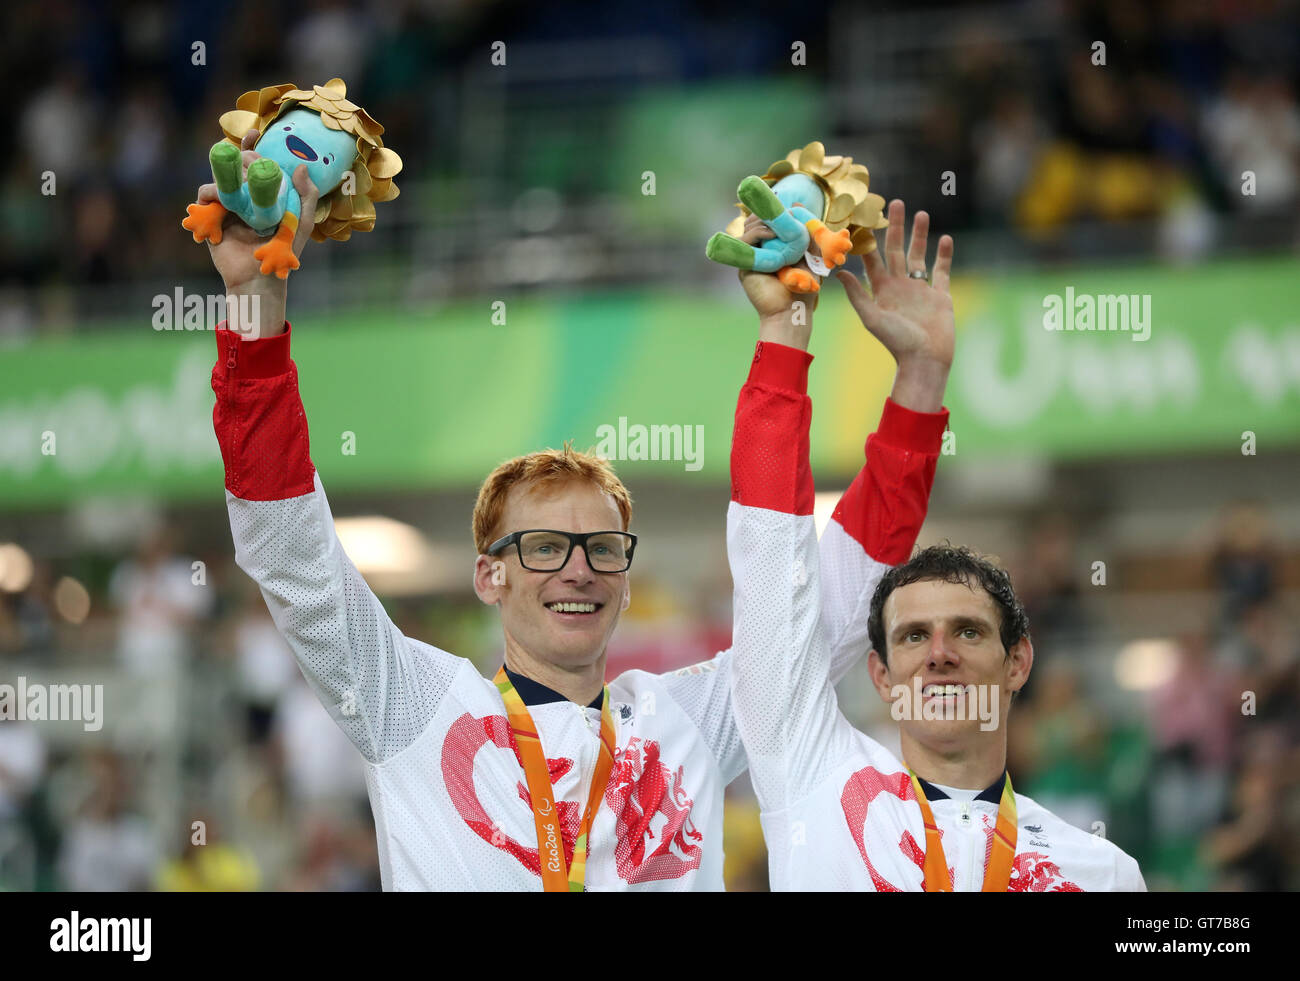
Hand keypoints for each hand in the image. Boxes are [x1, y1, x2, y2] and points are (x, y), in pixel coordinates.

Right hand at [188, 129, 320, 336]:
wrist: (259, 276)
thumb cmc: (283, 252)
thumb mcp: (300, 222)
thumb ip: (306, 196)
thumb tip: (301, 166)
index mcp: (264, 192)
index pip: (257, 162)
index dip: (253, 145)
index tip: (255, 133)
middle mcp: (245, 194)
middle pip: (238, 164)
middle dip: (244, 161)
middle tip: (252, 169)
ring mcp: (226, 203)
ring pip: (220, 176)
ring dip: (228, 177)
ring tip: (241, 193)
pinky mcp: (209, 214)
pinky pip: (204, 194)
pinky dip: (211, 193)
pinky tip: (223, 204)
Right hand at [736, 214, 817, 349]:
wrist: (793, 310)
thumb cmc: (805, 286)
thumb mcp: (811, 253)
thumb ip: (806, 230)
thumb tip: (796, 203)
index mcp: (772, 247)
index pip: (767, 220)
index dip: (773, 210)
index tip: (783, 201)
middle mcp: (759, 252)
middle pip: (755, 221)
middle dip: (768, 213)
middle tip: (781, 212)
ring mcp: (750, 258)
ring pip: (749, 228)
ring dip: (764, 221)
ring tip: (779, 225)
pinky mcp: (743, 267)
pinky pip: (745, 242)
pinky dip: (757, 233)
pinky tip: (771, 233)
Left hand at [834, 199, 954, 411]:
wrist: (925, 360)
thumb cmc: (896, 342)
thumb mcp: (872, 317)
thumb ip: (857, 294)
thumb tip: (838, 272)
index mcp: (881, 290)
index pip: (873, 258)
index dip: (868, 240)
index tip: (863, 218)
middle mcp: (899, 286)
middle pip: (897, 250)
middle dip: (896, 227)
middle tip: (894, 203)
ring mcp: (920, 290)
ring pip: (919, 256)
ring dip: (920, 235)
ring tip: (921, 213)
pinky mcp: (940, 295)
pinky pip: (941, 270)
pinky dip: (944, 255)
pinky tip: (945, 238)